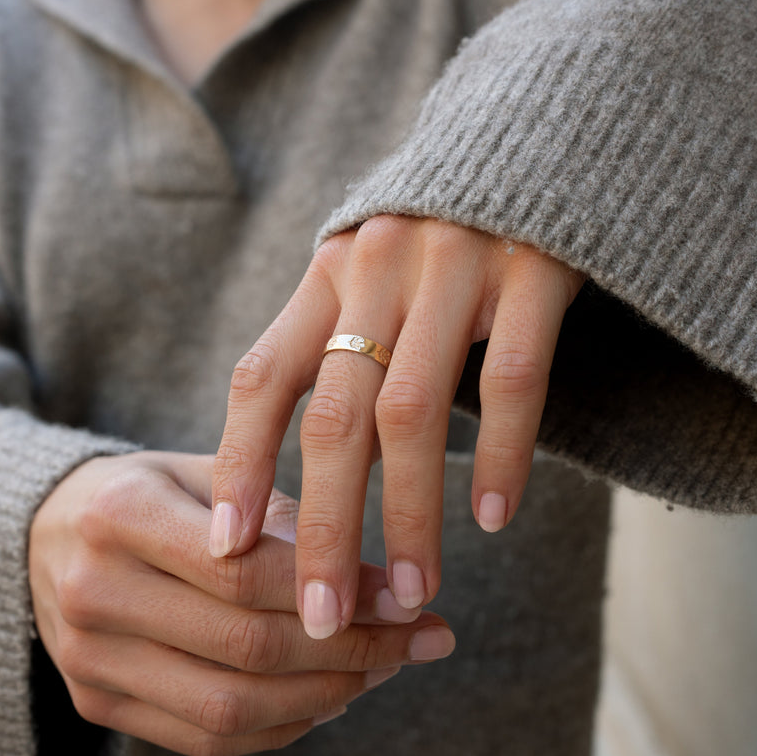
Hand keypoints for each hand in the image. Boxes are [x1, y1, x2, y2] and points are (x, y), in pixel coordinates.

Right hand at [29, 451, 453, 755]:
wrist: (53, 532)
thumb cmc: (152, 491)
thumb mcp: (209, 472)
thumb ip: (282, 518)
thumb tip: (376, 584)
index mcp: (123, 517)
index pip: (248, 573)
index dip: (339, 590)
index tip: (407, 597)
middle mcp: (97, 594)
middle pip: (246, 647)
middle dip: (351, 649)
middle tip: (418, 637)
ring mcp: (91, 661)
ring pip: (230, 707)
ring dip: (326, 694)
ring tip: (385, 665)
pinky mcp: (97, 704)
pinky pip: (205, 738)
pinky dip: (282, 725)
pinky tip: (331, 694)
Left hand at [212, 216, 582, 638]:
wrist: (526, 140)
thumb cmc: (434, 234)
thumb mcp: (364, 273)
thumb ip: (331, 345)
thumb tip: (299, 471)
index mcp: (327, 273)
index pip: (262, 376)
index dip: (235, 464)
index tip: (223, 549)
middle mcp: (378, 268)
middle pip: (335, 418)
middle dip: (324, 526)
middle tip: (321, 615)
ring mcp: (457, 266)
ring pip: (416, 412)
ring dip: (410, 513)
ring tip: (410, 591)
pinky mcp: (533, 269)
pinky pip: (514, 380)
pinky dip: (503, 456)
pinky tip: (494, 518)